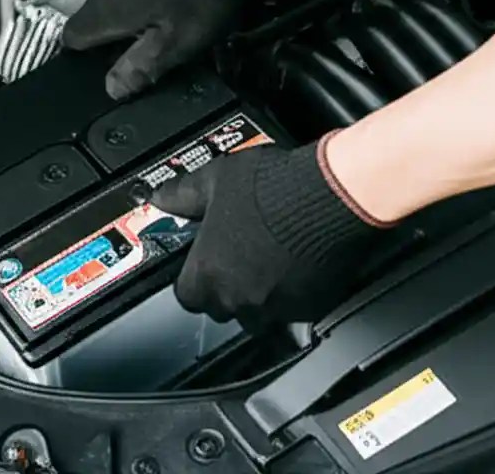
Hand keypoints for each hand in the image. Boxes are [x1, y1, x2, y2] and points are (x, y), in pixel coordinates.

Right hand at [63, 0, 293, 98]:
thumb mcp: (174, 44)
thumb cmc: (198, 0)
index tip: (110, 68)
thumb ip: (139, 67)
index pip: (71, 40)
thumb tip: (111, 89)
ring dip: (122, 22)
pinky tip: (162, 7)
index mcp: (105, 10)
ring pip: (107, 4)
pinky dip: (135, 3)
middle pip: (89, 22)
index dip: (85, 59)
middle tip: (138, 55)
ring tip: (153, 32)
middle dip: (106, 42)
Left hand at [151, 134, 393, 325]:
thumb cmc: (276, 187)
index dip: (196, 278)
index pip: (186, 296)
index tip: (205, 262)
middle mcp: (239, 299)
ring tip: (271, 260)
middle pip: (223, 308)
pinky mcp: (310, 308)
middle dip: (229, 287)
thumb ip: (183, 195)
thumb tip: (162, 198)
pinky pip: (294, 311)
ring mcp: (276, 308)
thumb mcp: (216, 179)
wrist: (333, 194)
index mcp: (208, 273)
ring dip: (260, 295)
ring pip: (259, 314)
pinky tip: (298, 264)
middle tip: (241, 256)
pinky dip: (294, 295)